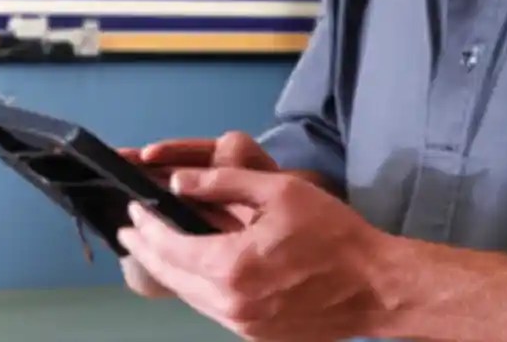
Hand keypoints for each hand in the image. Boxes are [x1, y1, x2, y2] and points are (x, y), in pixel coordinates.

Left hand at [117, 167, 390, 341]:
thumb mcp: (281, 192)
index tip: (133, 208)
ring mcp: (242, 324)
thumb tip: (178, 181)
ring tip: (155, 247)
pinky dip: (196, 286)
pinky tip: (197, 268)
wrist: (376, 287)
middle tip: (131, 229)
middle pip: (170, 275)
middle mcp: (229, 303)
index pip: (169, 246)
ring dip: (168, 269)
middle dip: (145, 249)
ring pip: (188, 296)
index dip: (145, 225)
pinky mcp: (256, 335)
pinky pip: (212, 309)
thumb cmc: (335, 235)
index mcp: (231, 266)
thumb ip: (224, 183)